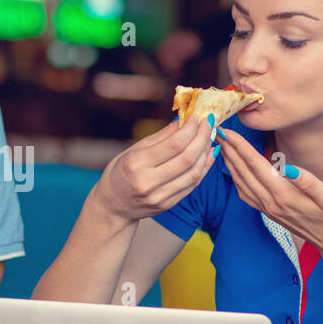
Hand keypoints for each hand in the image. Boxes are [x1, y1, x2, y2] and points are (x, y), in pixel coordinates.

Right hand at [93, 112, 218, 223]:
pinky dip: (203, 168)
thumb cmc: (120, 173)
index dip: (190, 129)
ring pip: (193, 173)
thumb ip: (160, 137)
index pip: (174, 144)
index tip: (197, 117)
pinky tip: (207, 155)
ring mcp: (159, 196)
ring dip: (206, 153)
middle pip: (187, 158)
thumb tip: (183, 120)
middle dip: (202, 138)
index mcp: (137, 163)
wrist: (113, 206)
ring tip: (210, 138)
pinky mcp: (168, 205)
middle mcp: (148, 182)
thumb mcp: (133, 151)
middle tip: (209, 124)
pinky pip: (192, 185)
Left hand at [215, 125, 322, 254]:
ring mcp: (268, 208)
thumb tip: (290, 168)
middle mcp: (270, 203)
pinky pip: (245, 194)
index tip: (228, 132)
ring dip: (230, 164)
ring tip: (222, 146)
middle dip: (230, 151)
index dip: (241, 148)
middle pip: (244, 173)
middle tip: (217, 132)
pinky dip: (236, 179)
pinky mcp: (268, 212)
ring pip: (241, 183)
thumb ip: (309, 182)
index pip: (256, 166)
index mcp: (283, 195)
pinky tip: (234, 170)